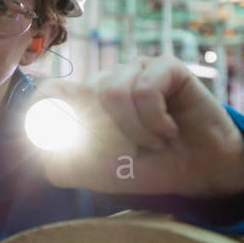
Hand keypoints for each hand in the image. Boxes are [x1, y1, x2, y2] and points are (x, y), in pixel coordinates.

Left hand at [30, 56, 243, 197]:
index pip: (49, 92)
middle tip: (128, 154)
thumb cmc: (150, 168)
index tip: (59, 139)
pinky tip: (169, 131)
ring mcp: (135, 70)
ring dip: (134, 131)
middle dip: (103, 136)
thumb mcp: (102, 175)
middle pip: (80, 96)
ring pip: (111, 93)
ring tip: (153, 143)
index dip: (46, 112)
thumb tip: (41, 148)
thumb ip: (68, 164)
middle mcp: (107, 80)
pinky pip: (145, 90)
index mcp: (86, 102)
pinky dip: (155, 121)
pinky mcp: (166, 67)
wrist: (202, 172)